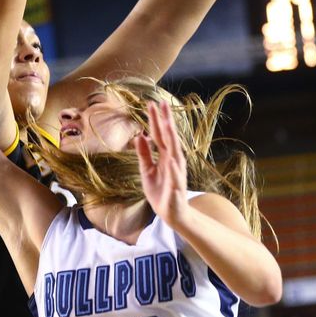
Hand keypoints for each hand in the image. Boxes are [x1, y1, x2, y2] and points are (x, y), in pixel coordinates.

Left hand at [135, 101, 189, 229]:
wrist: (170, 213)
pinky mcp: (177, 188)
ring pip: (175, 153)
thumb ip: (144, 153)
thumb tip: (139, 136)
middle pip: (168, 138)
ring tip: (168, 124)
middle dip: (165, 121)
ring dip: (172, 138)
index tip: (152, 104)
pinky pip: (175, 177)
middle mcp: (173, 160)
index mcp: (164, 156)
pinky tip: (171, 159)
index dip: (155, 120)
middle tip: (162, 104)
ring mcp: (176, 173)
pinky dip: (173, 168)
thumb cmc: (159, 190)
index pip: (159, 134)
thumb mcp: (147, 170)